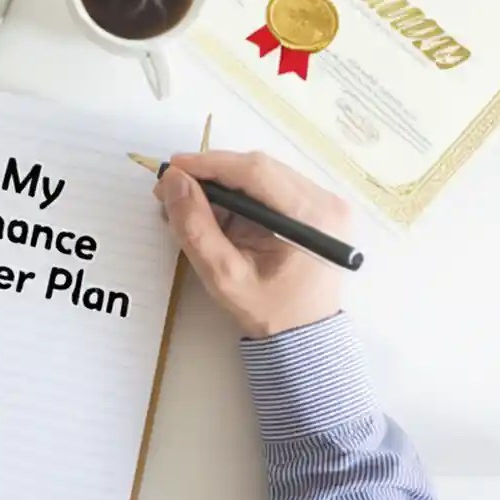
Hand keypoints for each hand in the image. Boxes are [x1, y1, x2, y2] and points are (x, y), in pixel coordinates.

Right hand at [154, 151, 347, 338]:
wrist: (306, 335)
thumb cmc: (269, 311)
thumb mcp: (225, 276)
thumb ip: (196, 228)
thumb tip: (173, 182)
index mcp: (312, 220)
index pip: (256, 172)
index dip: (210, 164)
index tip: (172, 169)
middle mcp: (327, 202)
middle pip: (260, 168)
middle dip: (212, 173)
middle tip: (173, 189)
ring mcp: (326, 202)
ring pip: (264, 174)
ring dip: (223, 182)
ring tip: (190, 201)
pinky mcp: (317, 207)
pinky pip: (271, 186)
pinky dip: (239, 192)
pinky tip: (217, 208)